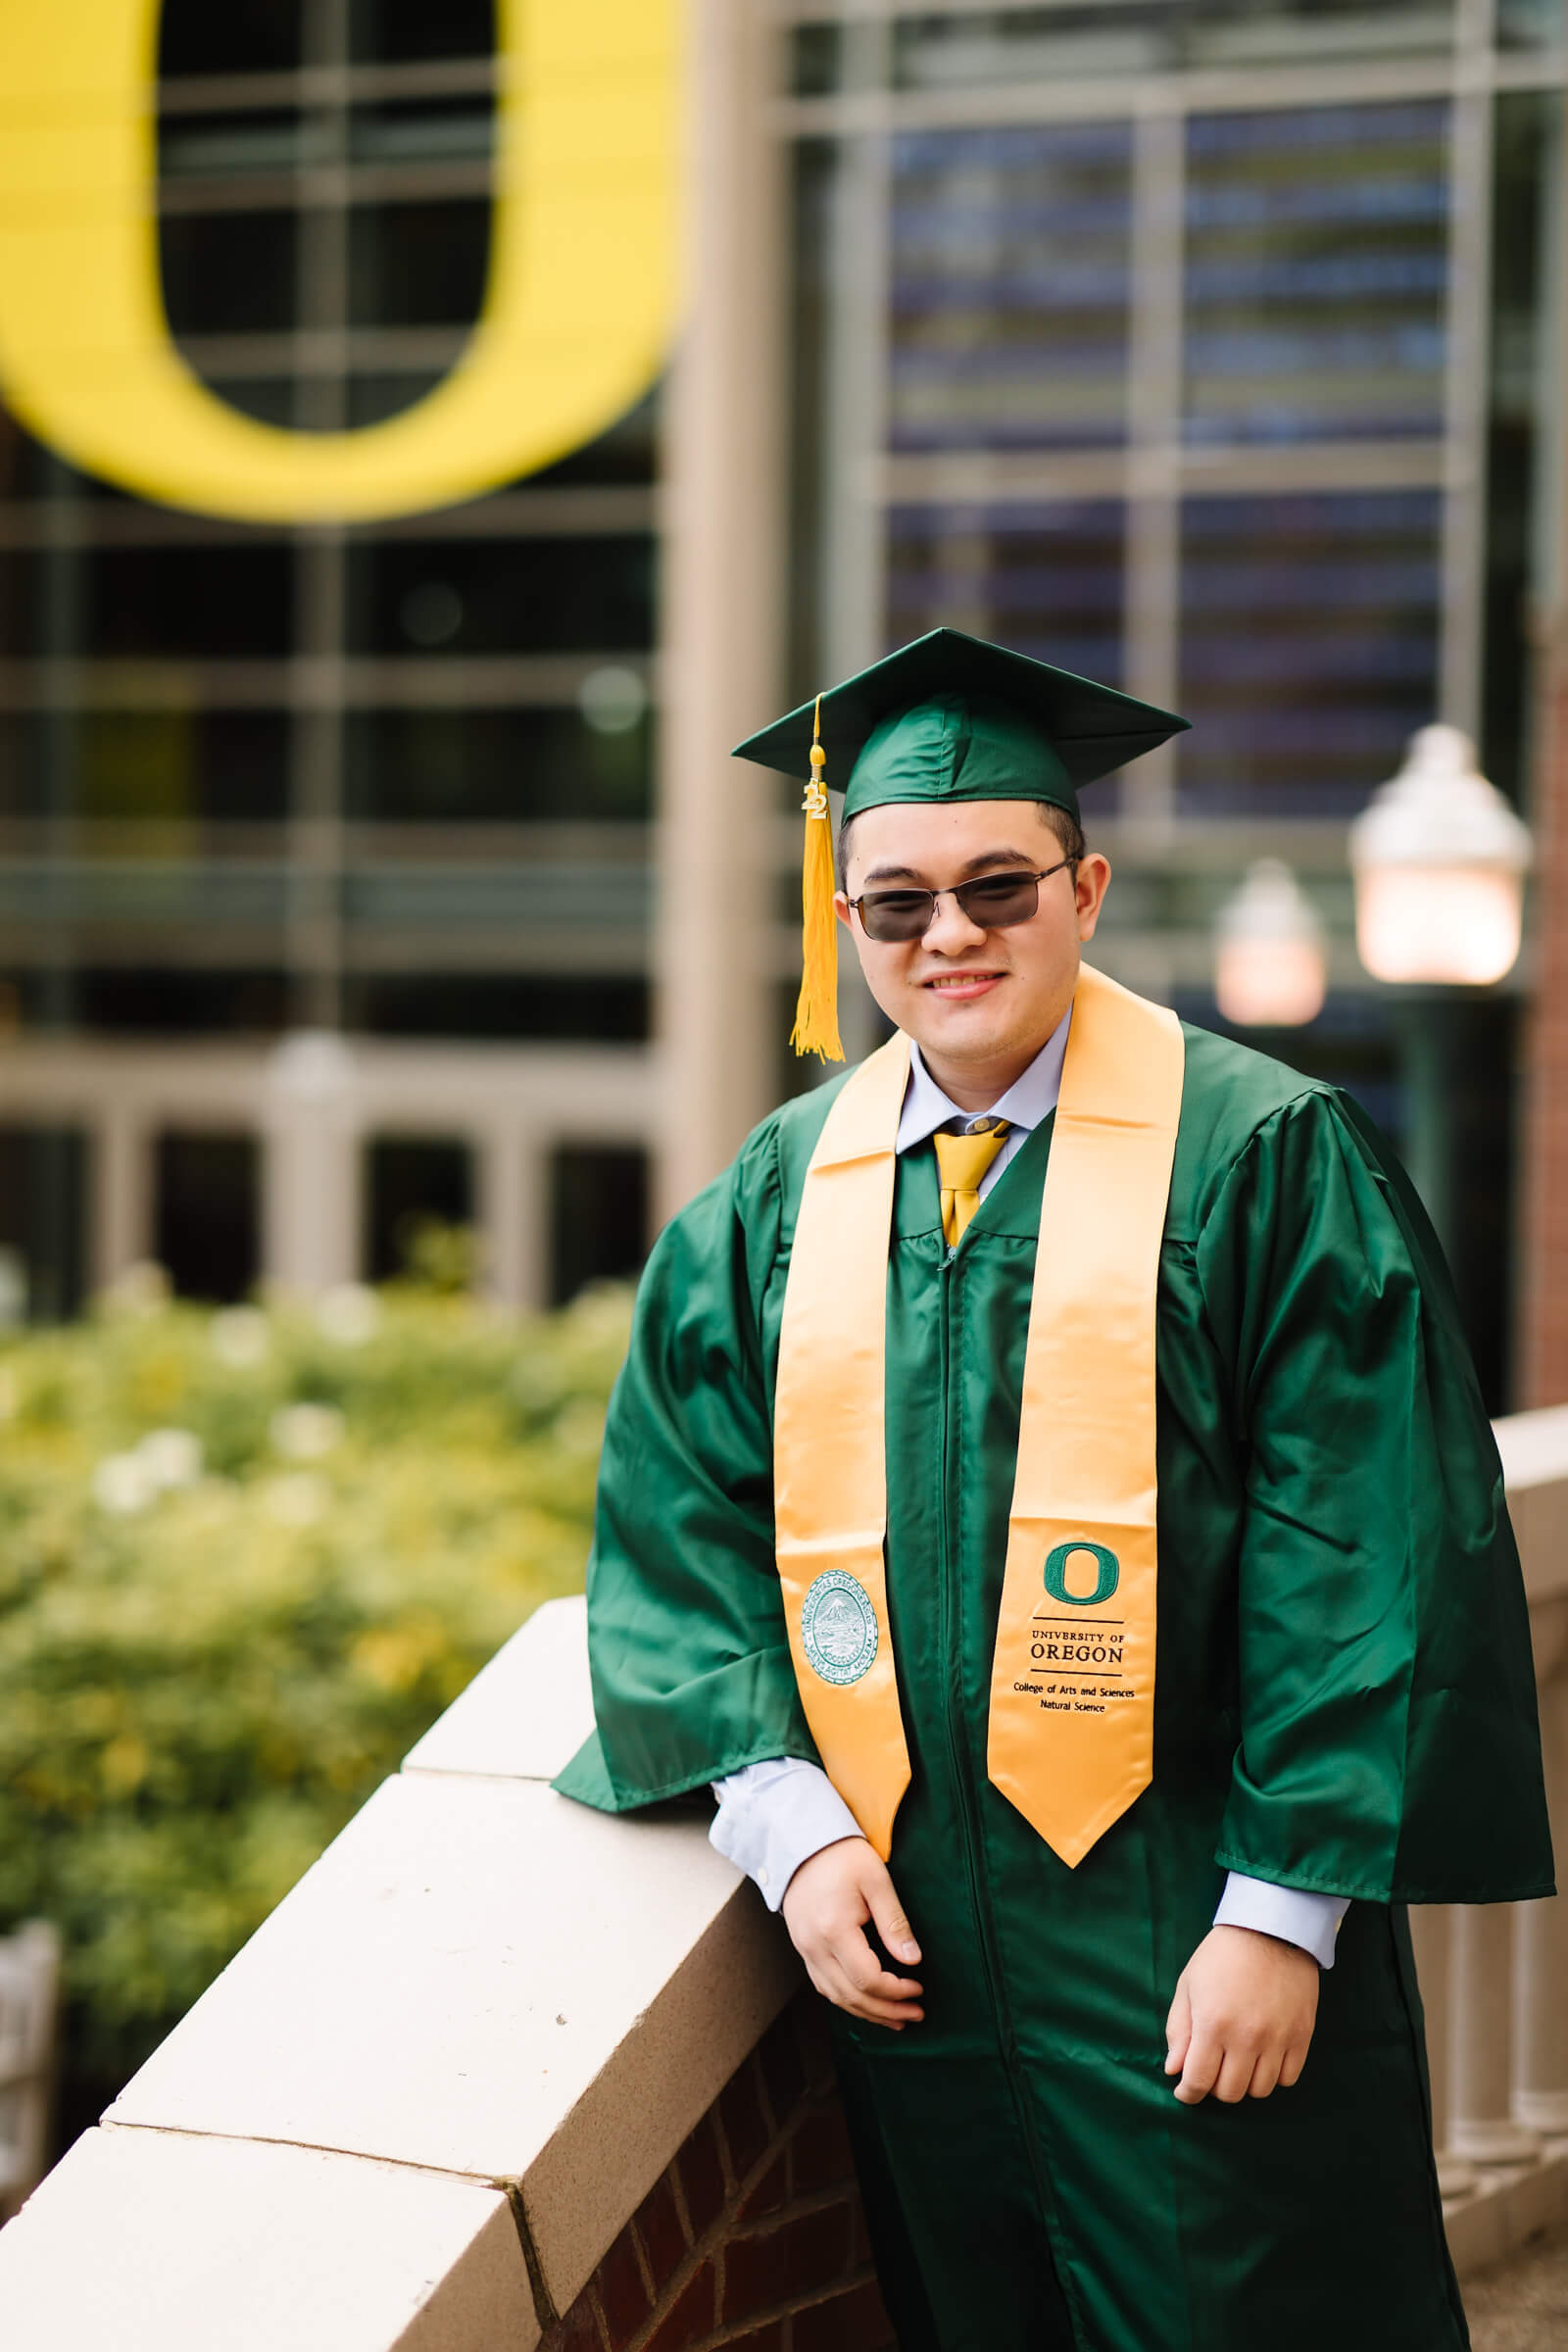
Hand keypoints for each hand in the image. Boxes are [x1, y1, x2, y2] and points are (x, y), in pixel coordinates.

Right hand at [781, 1837, 924, 2030]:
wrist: (802, 1842)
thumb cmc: (842, 1856)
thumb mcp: (876, 1881)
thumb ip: (895, 1922)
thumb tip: (913, 1960)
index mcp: (834, 1930)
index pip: (868, 1979)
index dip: (896, 1991)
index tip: (919, 1988)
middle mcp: (814, 1946)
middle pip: (851, 1996)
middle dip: (886, 2010)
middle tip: (915, 2014)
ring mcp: (803, 1949)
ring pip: (835, 1997)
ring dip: (866, 2012)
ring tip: (895, 2018)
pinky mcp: (801, 1947)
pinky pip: (822, 1985)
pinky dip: (846, 1999)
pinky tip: (866, 2002)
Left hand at [1163, 1924, 1318, 2104]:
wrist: (1269, 1929)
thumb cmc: (1221, 1956)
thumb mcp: (1189, 1985)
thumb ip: (1178, 2030)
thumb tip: (1174, 2070)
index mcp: (1213, 2024)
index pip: (1199, 2081)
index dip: (1189, 2093)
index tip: (1186, 2091)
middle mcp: (1247, 2037)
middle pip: (1230, 2092)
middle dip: (1214, 2087)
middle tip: (1212, 2069)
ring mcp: (1278, 2039)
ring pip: (1260, 2090)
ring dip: (1244, 2082)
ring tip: (1238, 2061)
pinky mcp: (1302, 2036)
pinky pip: (1288, 2078)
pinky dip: (1273, 2075)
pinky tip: (1263, 2057)